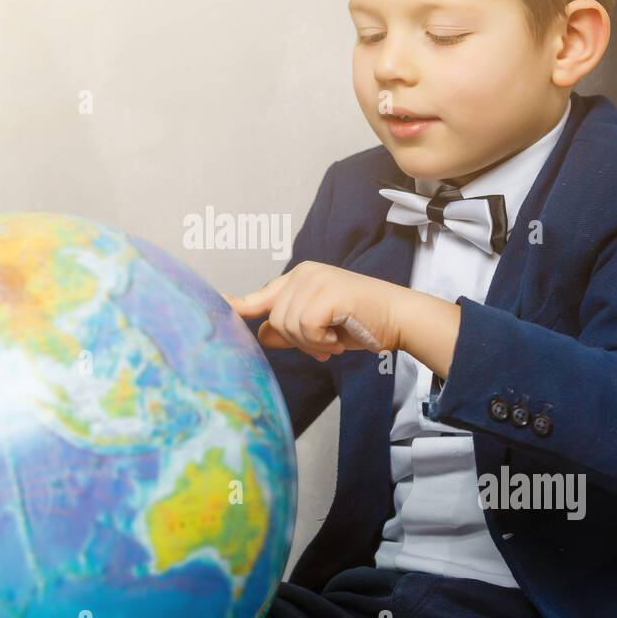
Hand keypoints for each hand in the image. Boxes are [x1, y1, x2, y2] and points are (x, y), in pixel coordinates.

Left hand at [224, 261, 409, 362]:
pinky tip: (340, 335)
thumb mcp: (319, 328)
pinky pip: (304, 328)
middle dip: (300, 342)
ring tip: (336, 338)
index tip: (218, 307)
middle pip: (276, 321)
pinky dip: (322, 340)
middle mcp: (303, 274)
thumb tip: (262, 333)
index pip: (261, 295)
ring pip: (288, 326)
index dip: (237, 305)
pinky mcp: (325, 293)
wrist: (398, 317)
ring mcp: (314, 280)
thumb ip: (290, 330)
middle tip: (327, 343)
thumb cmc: (361, 322)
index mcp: (299, 278)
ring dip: (313, 342)